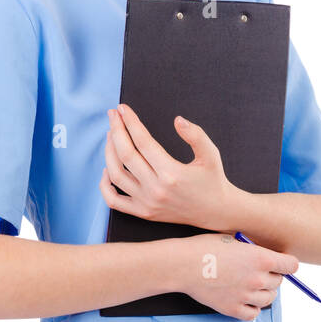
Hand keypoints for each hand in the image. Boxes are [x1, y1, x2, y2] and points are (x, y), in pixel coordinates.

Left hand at [99, 103, 236, 231]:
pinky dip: (104, 184)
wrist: (215, 211)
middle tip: (114, 115)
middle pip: (126, 155)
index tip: (123, 109)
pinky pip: (113, 200)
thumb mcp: (211, 154)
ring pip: (116, 175)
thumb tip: (177, 120)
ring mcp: (146, 203)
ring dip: (109, 152)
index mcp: (171, 173)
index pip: (143, 142)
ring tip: (111, 135)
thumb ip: (196, 135)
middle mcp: (155, 189)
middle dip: (116, 131)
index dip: (131, 123)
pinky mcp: (143, 212)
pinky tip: (107, 168)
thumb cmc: (213, 180)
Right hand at [174, 233, 299, 320]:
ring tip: (252, 286)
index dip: (287, 264)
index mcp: (262, 258)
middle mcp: (258, 279)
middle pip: (279, 282)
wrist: (183, 264)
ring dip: (264, 293)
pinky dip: (252, 308)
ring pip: (269, 299)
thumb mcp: (236, 240)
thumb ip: (255, 251)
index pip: (292, 266)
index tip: (281, 263)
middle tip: (259, 272)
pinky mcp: (232, 309)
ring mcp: (246, 296)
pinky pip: (253, 314)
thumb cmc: (206, 247)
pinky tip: (245, 300)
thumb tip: (267, 256)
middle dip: (272, 276)